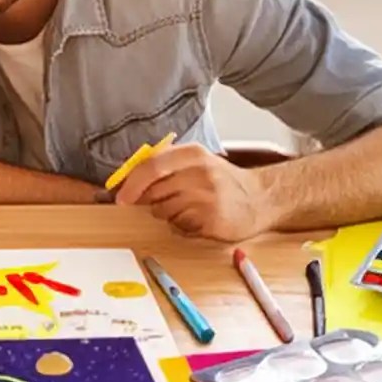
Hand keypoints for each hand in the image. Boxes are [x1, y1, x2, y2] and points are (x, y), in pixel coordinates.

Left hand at [113, 143, 276, 240]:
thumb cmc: (220, 181)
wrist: (260, 199)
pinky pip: (179, 227)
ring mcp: (208, 198)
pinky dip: (181, 226)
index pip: (151, 167)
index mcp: (193, 154)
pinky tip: (198, 218)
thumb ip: (163, 166)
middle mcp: (201, 173)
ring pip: (163, 212)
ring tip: (188, 207)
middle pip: (153, 192)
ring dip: (167, 214)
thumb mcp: (194, 162)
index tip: (121, 197)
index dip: (131, 184)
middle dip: (149, 201)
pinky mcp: (213, 220)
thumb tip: (124, 181)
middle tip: (165, 200)